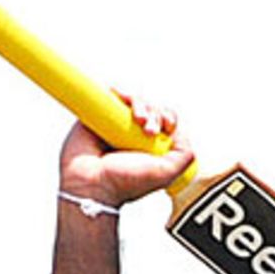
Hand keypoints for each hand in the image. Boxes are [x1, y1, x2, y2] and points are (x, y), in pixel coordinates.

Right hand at [58, 94, 193, 209]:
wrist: (91, 182)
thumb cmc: (125, 182)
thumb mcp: (166, 174)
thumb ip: (183, 157)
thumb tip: (182, 134)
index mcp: (151, 147)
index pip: (165, 121)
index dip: (168, 117)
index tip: (166, 126)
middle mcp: (135, 135)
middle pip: (151, 108)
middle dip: (155, 113)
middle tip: (148, 130)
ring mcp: (117, 124)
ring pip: (133, 100)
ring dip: (140, 103)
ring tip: (138, 117)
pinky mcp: (98, 115)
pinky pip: (110, 95)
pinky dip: (118, 91)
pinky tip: (121, 96)